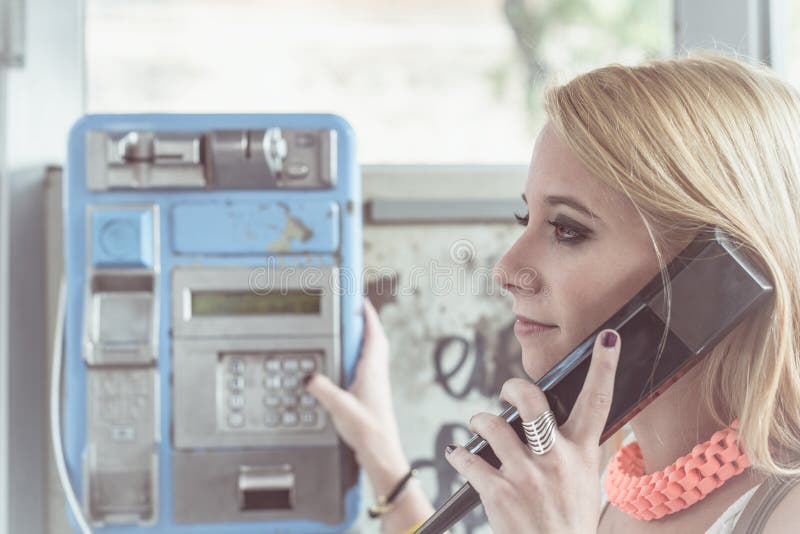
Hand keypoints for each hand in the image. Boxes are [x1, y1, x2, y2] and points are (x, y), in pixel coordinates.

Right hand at [303, 298, 408, 491]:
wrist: (382, 452)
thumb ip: (323, 389)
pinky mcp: (371, 393)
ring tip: (347, 333)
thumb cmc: (369, 430)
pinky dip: (357, 358)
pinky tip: (345, 364)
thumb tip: (310, 377)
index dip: (368, 315)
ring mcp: (375, 383)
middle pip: (374, 340)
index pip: (373, 334)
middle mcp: (376, 372)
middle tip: (352, 312)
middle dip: (365, 324)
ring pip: (371, 353)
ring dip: (362, 340)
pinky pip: (366, 367)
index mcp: (372, 369)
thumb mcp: (340, 407)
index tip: (361, 300)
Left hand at [445, 329, 621, 533]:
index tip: (607, 338)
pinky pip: (467, 459)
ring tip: (478, 428)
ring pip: (491, 425)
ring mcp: (526, 475)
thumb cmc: (569, 521)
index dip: (605, 365)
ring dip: (479, 422)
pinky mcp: (498, 493)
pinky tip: (459, 455)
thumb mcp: (586, 482)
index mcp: (582, 452)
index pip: (598, 400)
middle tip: (506, 394)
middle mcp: (556, 459)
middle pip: (531, 400)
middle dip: (511, 388)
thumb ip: (574, 449)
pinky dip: (458, 455)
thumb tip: (558, 418)